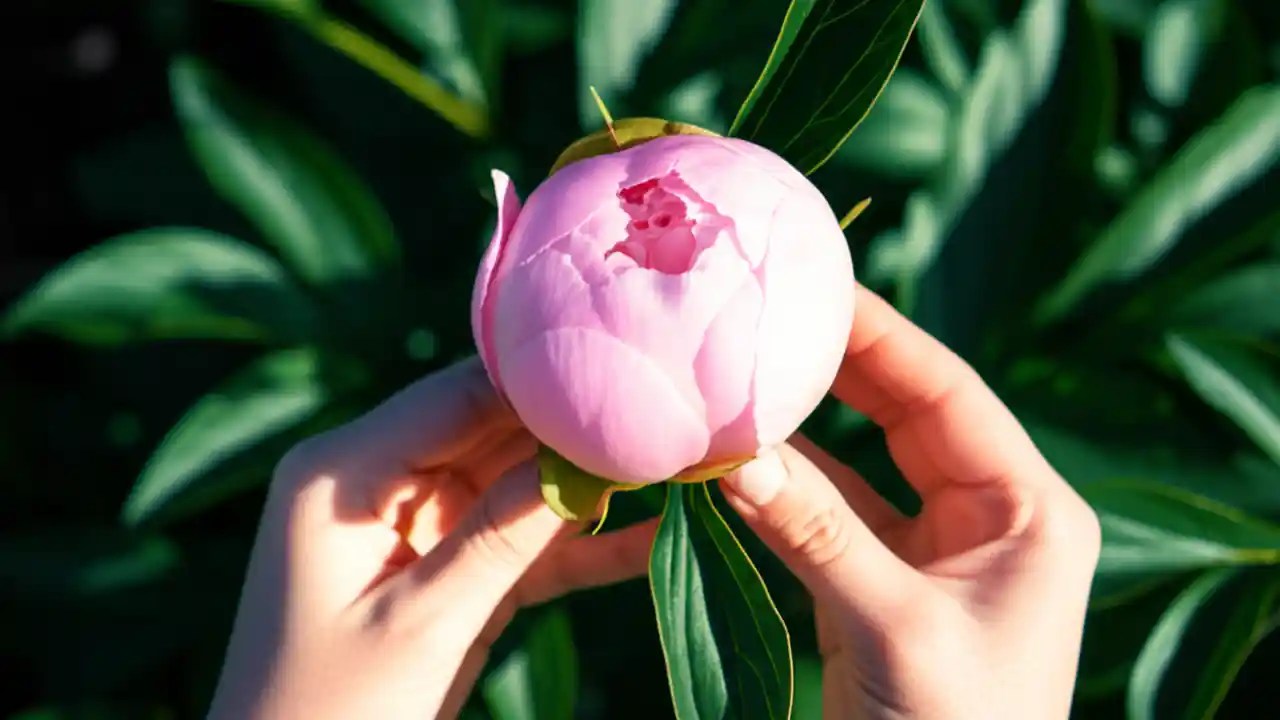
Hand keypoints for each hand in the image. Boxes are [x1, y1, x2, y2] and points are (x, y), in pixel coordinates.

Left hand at [207, 359, 655, 719]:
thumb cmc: (332, 713)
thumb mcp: (420, 624)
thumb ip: (503, 534)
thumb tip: (591, 459)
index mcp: (344, 472)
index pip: (457, 397)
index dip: (545, 382)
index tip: (633, 369)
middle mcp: (377, 480)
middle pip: (493, 429)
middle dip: (577, 428)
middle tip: (671, 415)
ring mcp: (415, 525)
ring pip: (516, 482)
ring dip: (588, 482)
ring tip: (678, 460)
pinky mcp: (445, 572)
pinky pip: (518, 543)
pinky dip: (577, 546)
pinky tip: (651, 535)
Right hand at [720, 286, 1100, 719]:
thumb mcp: (895, 626)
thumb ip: (815, 532)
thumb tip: (732, 453)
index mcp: (1029, 509)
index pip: (947, 390)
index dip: (880, 334)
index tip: (813, 285)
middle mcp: (988, 515)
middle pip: (904, 411)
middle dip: (834, 366)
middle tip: (764, 313)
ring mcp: (935, 549)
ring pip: (860, 461)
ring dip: (801, 428)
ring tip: (738, 373)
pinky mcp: (884, 583)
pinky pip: (832, 514)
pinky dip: (784, 488)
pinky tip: (736, 456)